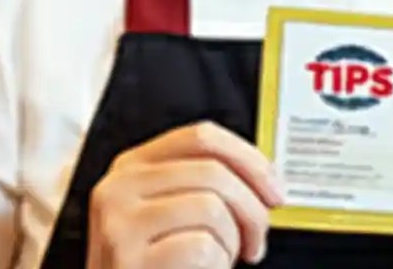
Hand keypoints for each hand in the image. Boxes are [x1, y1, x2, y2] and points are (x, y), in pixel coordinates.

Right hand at [87, 122, 283, 268]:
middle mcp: (119, 188)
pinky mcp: (128, 259)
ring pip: (211, 208)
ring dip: (232, 243)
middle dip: (252, 210)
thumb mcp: (168, 213)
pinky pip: (202, 247)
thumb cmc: (154, 264)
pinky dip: (217, 264)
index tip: (274, 189)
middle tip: (256, 240)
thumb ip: (200, 185)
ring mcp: (120, 223)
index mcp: (131, 167)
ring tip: (220, 260)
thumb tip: (262, 179)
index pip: (201, 136)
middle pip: (213, 172)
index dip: (249, 159)